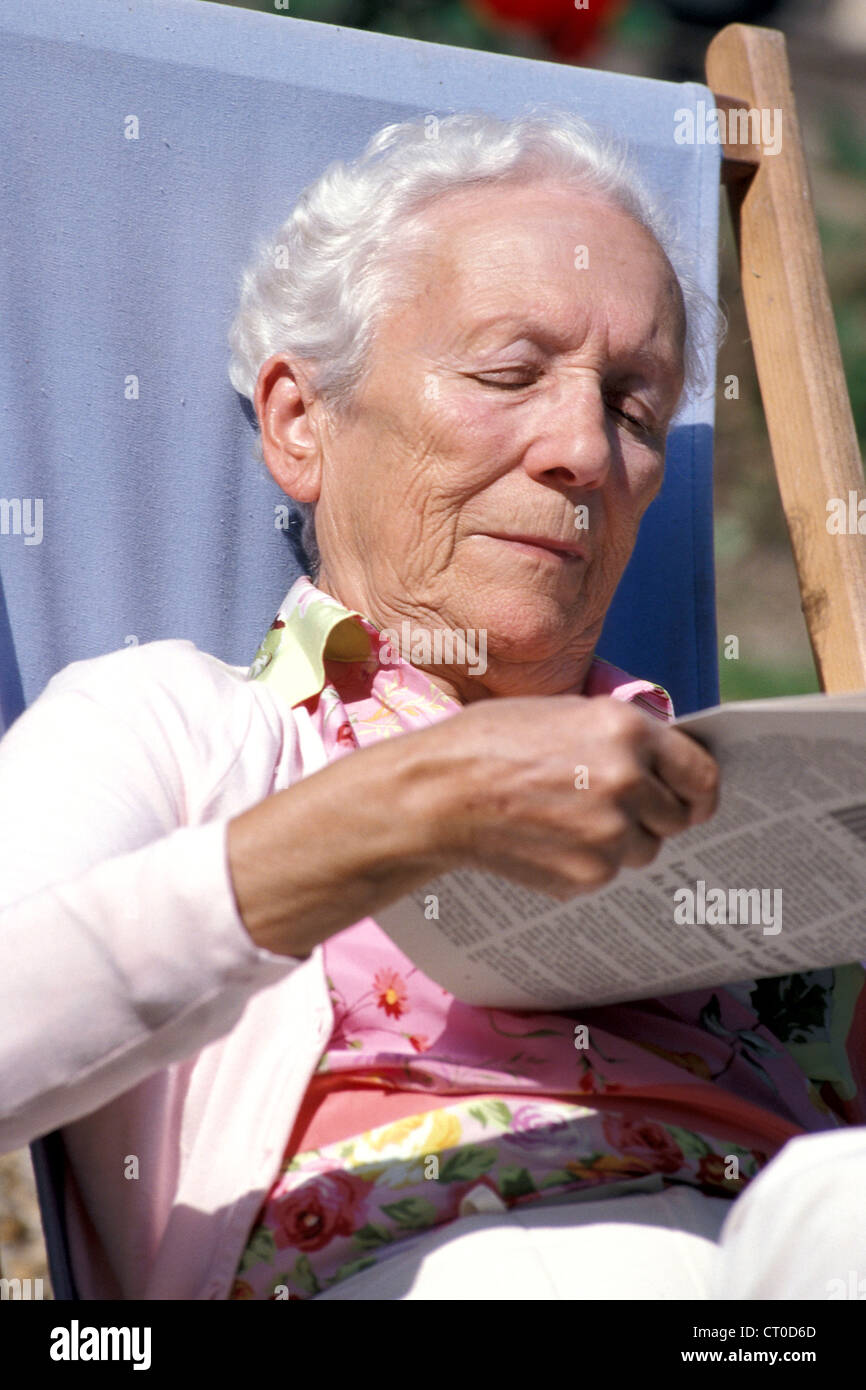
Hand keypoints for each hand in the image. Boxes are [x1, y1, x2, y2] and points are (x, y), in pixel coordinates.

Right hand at [424, 694, 719, 899]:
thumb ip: (620, 737)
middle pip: (676, 818)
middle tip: (611, 807)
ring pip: (643, 850)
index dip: (698, 791)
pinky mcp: (587, 874)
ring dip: (618, 840)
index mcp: (629, 731)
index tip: (692, 800)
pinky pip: (606, 872)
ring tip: (566, 818)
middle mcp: (629, 781)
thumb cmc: (490, 742)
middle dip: (652, 815)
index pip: (702, 773)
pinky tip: (546, 838)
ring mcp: (610, 833)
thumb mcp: (565, 713)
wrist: (439, 793)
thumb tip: (662, 765)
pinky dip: (585, 861)